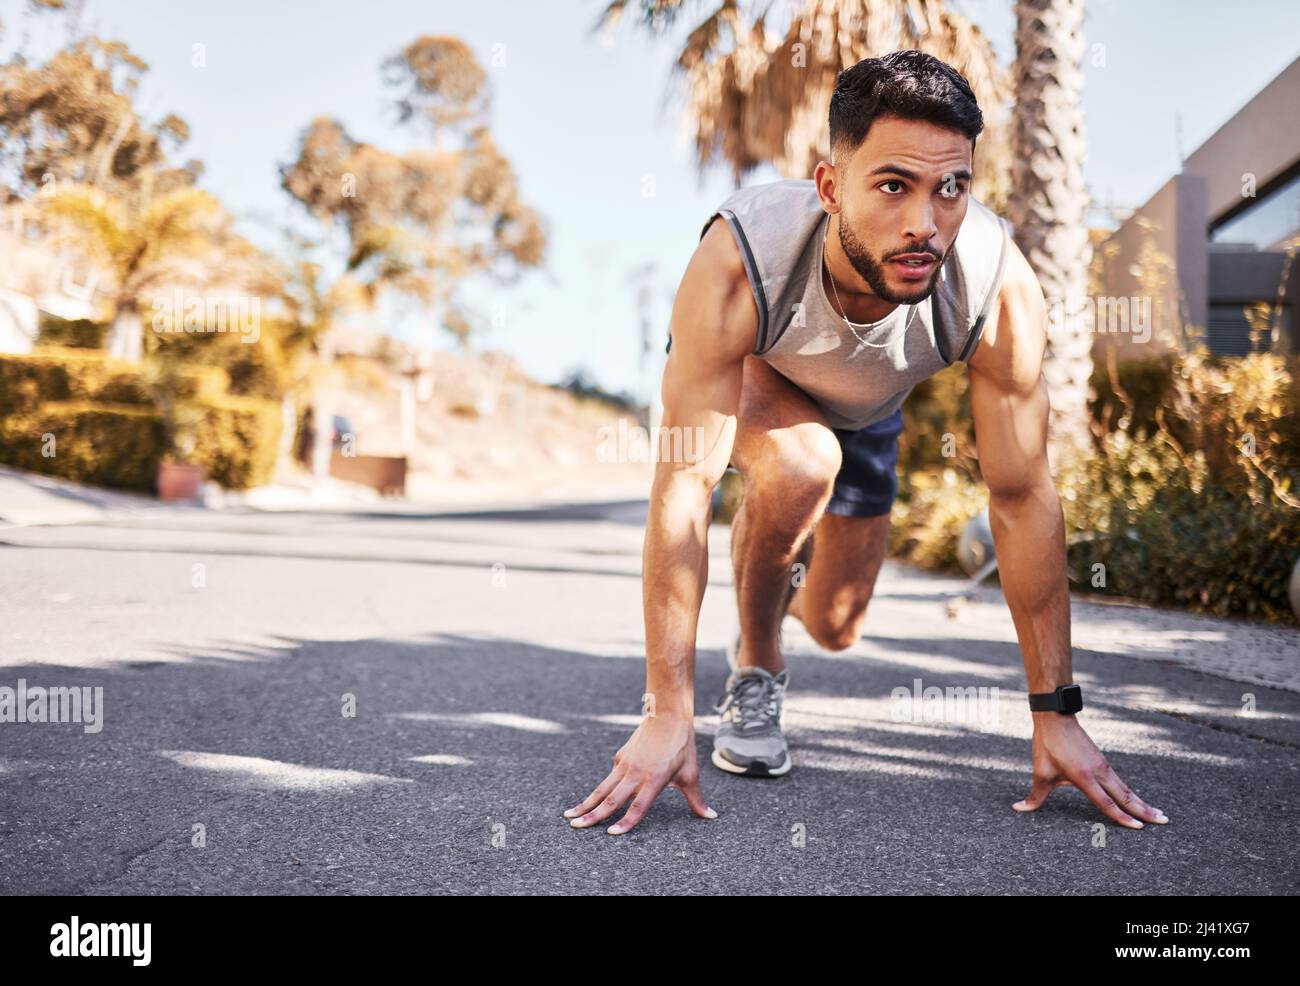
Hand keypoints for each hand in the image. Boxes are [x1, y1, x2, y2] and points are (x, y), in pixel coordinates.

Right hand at [565, 711, 715, 834]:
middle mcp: (637, 773)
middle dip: (592, 815)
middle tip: (576, 827)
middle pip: (611, 799)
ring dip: (586, 803)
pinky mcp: (621, 756)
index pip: (638, 807)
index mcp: (655, 779)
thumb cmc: (681, 745)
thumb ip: (696, 799)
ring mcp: (626, 764)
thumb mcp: (691, 773)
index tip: (611, 834)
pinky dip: (600, 789)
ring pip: (602, 788)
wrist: (667, 714)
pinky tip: (593, 798)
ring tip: (569, 815)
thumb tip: (711, 816)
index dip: (625, 822)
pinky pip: (611, 776)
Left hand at [1013, 714, 1169, 828]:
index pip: (1106, 803)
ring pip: (1126, 789)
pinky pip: (1121, 782)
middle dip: (1145, 810)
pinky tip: (1138, 800)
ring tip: (1159, 814)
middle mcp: (1099, 772)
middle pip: (1126, 796)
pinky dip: (1132, 793)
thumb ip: (1034, 796)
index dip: (1122, 817)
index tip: (1138, 828)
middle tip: (1164, 821)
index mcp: (1084, 777)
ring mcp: (1103, 766)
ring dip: (1143, 802)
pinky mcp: (1103, 762)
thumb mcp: (1040, 772)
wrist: (1056, 718)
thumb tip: (1018, 809)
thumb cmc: (1047, 745)